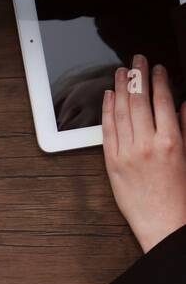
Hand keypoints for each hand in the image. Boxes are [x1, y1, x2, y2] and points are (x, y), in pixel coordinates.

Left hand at [102, 55, 185, 252]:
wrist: (163, 222)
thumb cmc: (180, 193)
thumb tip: (183, 105)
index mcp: (172, 142)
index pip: (162, 102)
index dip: (158, 81)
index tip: (156, 68)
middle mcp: (148, 144)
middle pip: (139, 101)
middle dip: (137, 76)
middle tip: (136, 60)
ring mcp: (127, 153)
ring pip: (120, 112)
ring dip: (119, 88)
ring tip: (120, 72)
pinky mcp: (112, 163)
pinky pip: (107, 131)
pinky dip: (106, 111)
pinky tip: (107, 97)